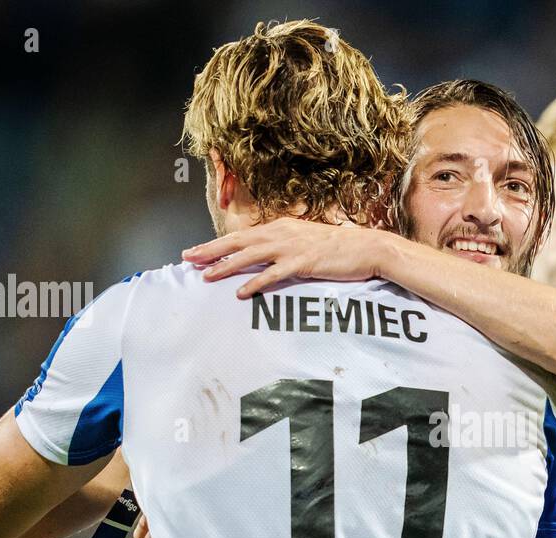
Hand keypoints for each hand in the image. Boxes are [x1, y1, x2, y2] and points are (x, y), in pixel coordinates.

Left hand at [182, 219, 394, 297]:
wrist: (367, 247)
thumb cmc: (339, 247)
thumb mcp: (307, 240)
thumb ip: (286, 245)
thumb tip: (268, 255)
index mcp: (282, 227)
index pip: (243, 235)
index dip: (218, 244)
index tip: (197, 252)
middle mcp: (282, 233)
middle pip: (238, 241)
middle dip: (211, 250)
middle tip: (188, 258)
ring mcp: (292, 247)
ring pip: (250, 255)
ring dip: (226, 266)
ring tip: (206, 276)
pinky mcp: (303, 263)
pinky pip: (273, 274)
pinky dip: (255, 283)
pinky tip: (240, 292)